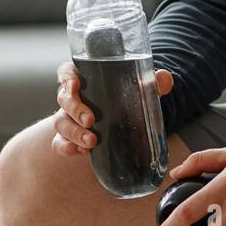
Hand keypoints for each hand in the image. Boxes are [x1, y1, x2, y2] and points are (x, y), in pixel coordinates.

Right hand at [52, 61, 174, 155]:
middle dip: (75, 109)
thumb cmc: (125, 99)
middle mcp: (73, 98)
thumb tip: (165, 78)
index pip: (66, 72)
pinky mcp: (70, 138)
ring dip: (74, 132)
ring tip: (91, 142)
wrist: (125, 121)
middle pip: (63, 99)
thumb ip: (151, 83)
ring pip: (60, 122)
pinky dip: (67, 148)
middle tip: (91, 120)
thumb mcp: (139, 90)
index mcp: (84, 80)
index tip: (75, 84)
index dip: (66, 77)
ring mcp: (69, 119)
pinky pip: (59, 143)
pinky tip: (81, 152)